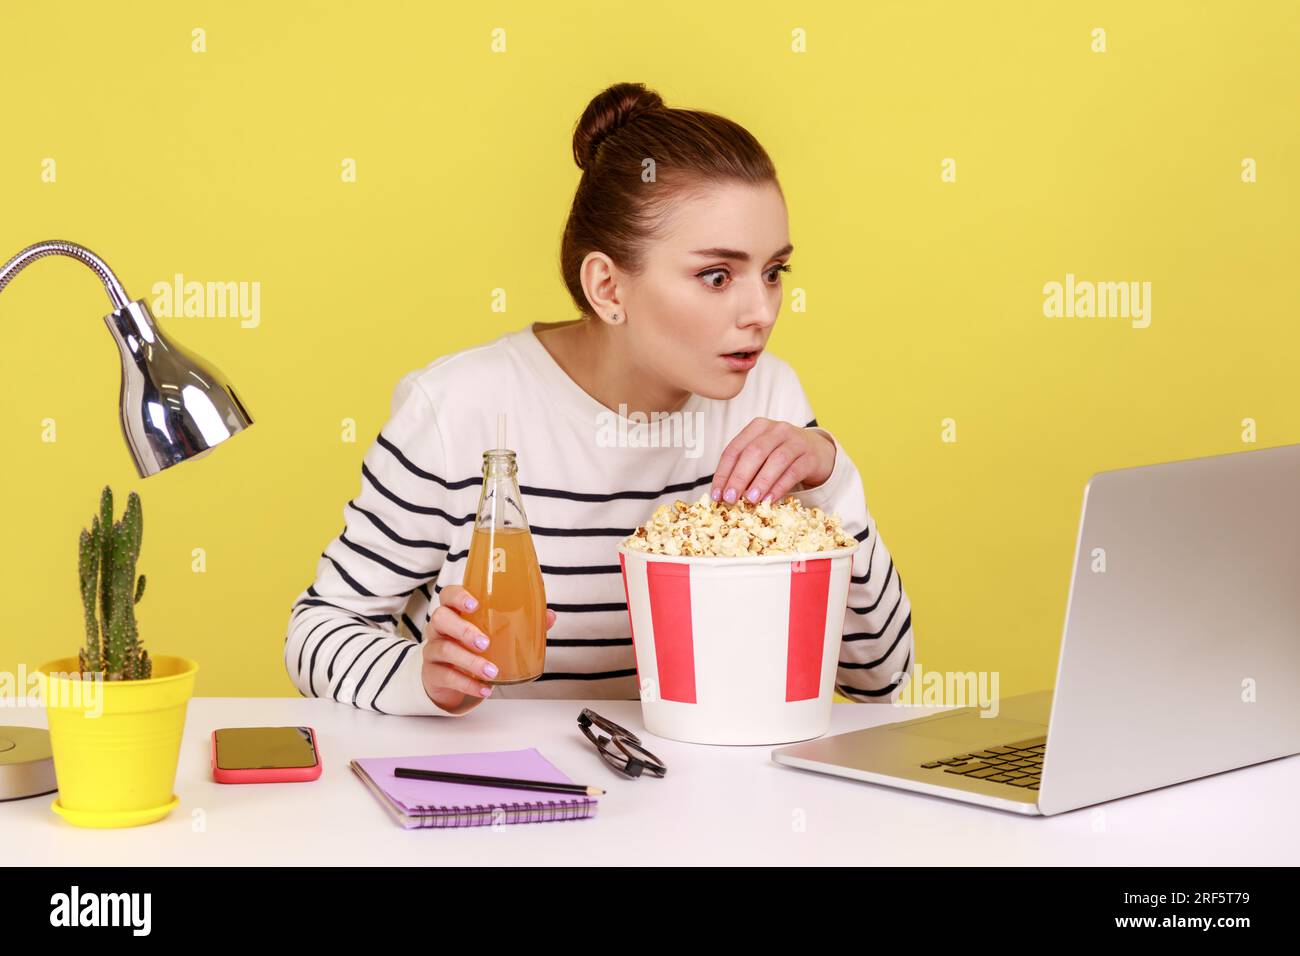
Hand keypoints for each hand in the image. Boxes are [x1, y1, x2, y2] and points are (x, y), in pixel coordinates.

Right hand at [421, 584, 556, 711]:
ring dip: (470, 661)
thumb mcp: (492, 632)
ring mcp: (432, 650)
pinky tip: (485, 689)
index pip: (448, 594)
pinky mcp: (432, 674)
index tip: (475, 603)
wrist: (447, 676)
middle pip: (441, 619)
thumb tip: (549, 616)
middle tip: (486, 643)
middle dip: (464, 630)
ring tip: (492, 671)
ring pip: (444, 649)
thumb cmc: (472, 645)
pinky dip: (468, 684)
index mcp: (454, 611)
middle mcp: (439, 628)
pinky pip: (446, 677)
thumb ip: (519, 622)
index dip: (458, 596)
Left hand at [709, 418, 835, 505]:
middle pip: (754, 452)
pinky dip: (779, 487)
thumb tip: (725, 495)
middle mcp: (777, 430)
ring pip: (775, 460)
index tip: (717, 494)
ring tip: (750, 500)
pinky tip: (770, 500)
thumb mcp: (762, 456)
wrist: (818, 451)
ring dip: (760, 482)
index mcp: (758, 427)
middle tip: (731, 498)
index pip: (734, 449)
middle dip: (739, 477)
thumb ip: (745, 469)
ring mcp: (796, 441)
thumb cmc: (783, 455)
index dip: (723, 473)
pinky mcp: (810, 456)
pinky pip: (793, 472)